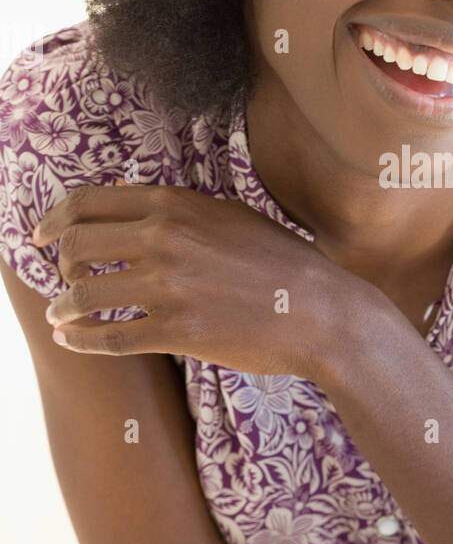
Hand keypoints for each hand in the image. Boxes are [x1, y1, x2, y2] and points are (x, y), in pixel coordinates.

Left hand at [31, 181, 351, 376]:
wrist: (320, 311)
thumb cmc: (280, 262)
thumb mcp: (229, 215)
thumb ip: (177, 209)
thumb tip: (128, 203)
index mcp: (175, 205)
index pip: (88, 203)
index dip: (53, 220)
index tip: (41, 235)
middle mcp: (164, 239)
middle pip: (75, 247)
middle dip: (58, 264)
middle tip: (62, 277)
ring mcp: (167, 287)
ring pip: (82, 295)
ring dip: (63, 306)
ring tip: (62, 314)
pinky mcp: (175, 332)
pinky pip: (107, 337)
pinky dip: (79, 340)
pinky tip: (72, 340)